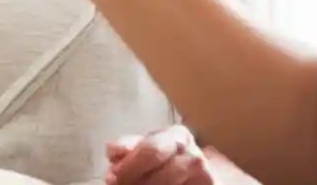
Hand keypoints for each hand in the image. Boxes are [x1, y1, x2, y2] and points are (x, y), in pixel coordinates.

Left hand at [106, 126, 257, 184]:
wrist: (200, 173)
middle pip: (161, 176)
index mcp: (178, 136)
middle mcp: (194, 156)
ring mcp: (205, 177)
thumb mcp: (147, 146)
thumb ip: (129, 146)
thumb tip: (113, 151)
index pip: (150, 152)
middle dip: (134, 183)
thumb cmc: (166, 156)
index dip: (129, 167)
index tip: (111, 178)